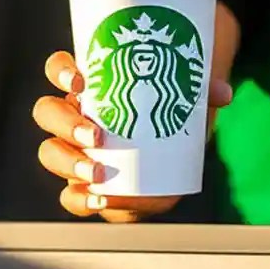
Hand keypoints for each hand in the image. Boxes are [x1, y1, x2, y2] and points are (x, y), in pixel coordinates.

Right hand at [33, 50, 233, 222]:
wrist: (173, 151)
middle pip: (47, 112)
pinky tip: (98, 200)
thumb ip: (204, 90)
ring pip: (49, 151)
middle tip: (96, 136)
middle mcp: (73, 114)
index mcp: (89, 84)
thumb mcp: (186, 93)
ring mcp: (73, 149)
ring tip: (96, 172)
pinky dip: (78, 199)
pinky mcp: (84, 183)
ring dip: (67, 161)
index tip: (80, 82)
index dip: (60, 72)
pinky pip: (68, 194)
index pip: (58, 69)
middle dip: (66, 124)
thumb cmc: (171, 107)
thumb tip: (222, 93)